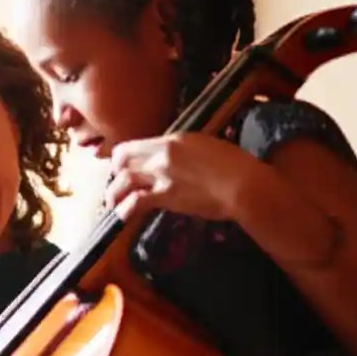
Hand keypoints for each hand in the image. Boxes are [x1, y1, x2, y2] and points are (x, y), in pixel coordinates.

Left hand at [105, 133, 260, 221]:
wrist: (243, 184)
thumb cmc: (234, 164)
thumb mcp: (205, 146)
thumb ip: (183, 150)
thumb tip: (175, 157)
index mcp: (172, 139)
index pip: (132, 146)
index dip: (121, 158)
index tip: (121, 167)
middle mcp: (162, 155)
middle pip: (122, 161)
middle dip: (115, 174)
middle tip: (116, 185)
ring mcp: (162, 175)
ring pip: (124, 181)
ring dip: (115, 193)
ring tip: (113, 203)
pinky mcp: (166, 196)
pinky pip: (136, 202)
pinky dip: (125, 210)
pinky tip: (122, 216)